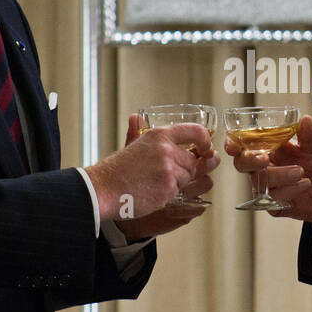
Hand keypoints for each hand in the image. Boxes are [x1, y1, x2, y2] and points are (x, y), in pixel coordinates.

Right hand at [84, 115, 216, 234]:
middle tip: (163, 174)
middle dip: (184, 170)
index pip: (196, 131)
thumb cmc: (117, 169)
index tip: (207, 148)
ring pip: (188, 178)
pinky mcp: (168, 187)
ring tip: (154, 182)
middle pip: (193, 161)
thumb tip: (135, 117)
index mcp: (159, 135)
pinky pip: (179, 192)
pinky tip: (152, 191)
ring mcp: (168, 169)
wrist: (104, 188)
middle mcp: (166, 149)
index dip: (206, 141)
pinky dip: (168, 194)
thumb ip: (139, 131)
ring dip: (176, 183)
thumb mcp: (132, 144)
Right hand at [225, 115, 311, 232]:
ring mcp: (268, 187)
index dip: (233, 144)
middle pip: (242, 164)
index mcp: (269, 148)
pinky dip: (289, 190)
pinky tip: (305, 184)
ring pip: (259, 182)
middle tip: (266, 159)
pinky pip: (272, 199)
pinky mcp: (274, 204)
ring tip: (302, 172)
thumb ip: (309, 134)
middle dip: (250, 161)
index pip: (243, 144)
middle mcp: (264, 167)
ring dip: (280, 175)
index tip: (234, 146)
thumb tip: (305, 119)